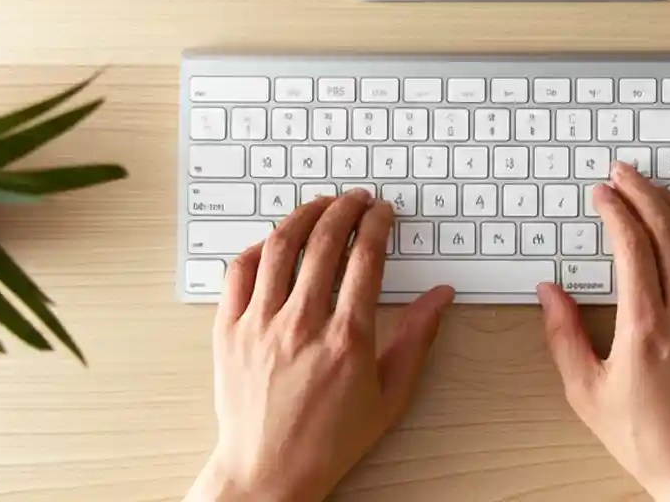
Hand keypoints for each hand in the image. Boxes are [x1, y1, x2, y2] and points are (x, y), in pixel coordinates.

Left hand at [186, 190, 454, 501]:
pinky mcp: (229, 330)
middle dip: (345, 209)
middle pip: (324, 242)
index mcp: (347, 339)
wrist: (268, 471)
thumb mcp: (389, 394)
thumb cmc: (329, 439)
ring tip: (321, 205)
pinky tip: (275, 241)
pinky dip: (258, 247)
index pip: (366, 258)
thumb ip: (417, 338)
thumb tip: (440, 297)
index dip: (377, 224)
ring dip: (304, 216)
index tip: (383, 213)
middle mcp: (302, 325)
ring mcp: (260, 324)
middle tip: (357, 199)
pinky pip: (238, 271)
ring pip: (279, 247)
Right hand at [537, 164, 669, 501]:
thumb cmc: (650, 439)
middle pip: (668, 228)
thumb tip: (549, 292)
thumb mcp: (586, 393)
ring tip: (658, 190)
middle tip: (624, 174)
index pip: (631, 243)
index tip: (601, 194)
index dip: (614, 209)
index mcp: (645, 325)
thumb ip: (563, 336)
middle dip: (642, 191)